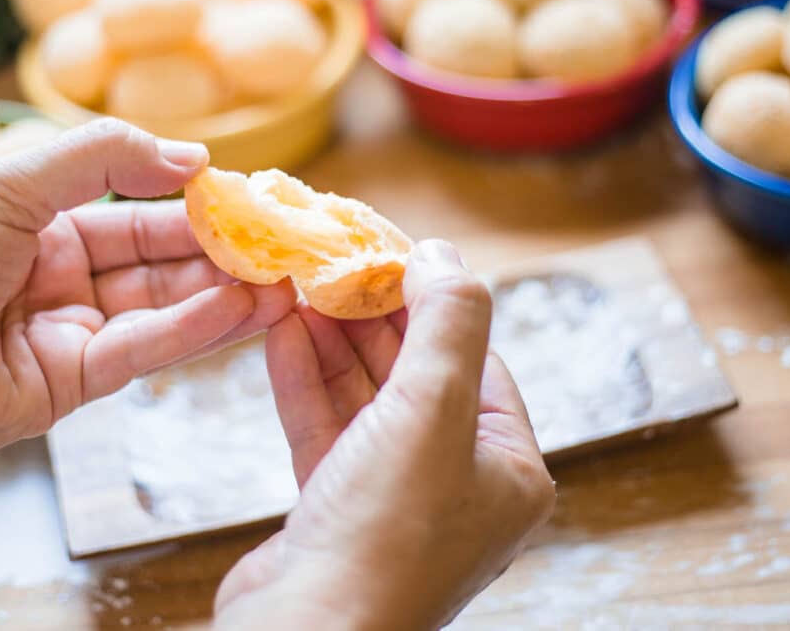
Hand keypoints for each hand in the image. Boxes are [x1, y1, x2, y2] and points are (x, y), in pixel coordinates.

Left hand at [0, 118, 295, 479]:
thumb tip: (192, 155)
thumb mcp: (6, 186)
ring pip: (166, 307)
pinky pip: (147, 351)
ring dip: (226, 293)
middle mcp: (66, 278)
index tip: (253, 194)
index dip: (195, 201)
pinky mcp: (75, 386)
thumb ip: (99, 159)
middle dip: (224, 251)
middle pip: (163, 260)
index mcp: (45, 225)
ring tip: (286, 280)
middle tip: (287, 242)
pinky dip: (196, 329)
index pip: (140, 209)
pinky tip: (243, 308)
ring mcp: (73, 333)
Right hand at [214, 240, 554, 629]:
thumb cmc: (385, 537)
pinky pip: (328, 431)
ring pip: (366, 400)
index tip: (385, 252)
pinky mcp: (339, 510)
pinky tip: (282, 336)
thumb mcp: (433, 410)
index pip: (475, 358)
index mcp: (507, 467)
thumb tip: (442, 256)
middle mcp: (459, 483)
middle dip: (372, 317)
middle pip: (417, 374)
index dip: (429, 300)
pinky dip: (305, 382)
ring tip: (299, 289)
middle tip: (333, 265)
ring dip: (332, 343)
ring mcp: (396, 499)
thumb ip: (446, 324)